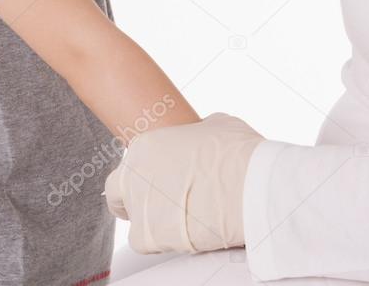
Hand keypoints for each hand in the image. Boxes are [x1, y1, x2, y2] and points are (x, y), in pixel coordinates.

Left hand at [104, 112, 263, 253]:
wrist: (251, 185)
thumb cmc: (237, 153)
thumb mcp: (214, 126)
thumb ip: (195, 135)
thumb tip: (202, 138)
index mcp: (145, 144)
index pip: (131, 165)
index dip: (145, 177)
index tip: (160, 184)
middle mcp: (134, 172)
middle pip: (118, 192)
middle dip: (133, 201)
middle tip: (159, 207)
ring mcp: (138, 203)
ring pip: (136, 220)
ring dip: (156, 223)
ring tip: (187, 220)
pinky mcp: (146, 234)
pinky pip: (145, 242)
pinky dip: (162, 242)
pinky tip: (185, 233)